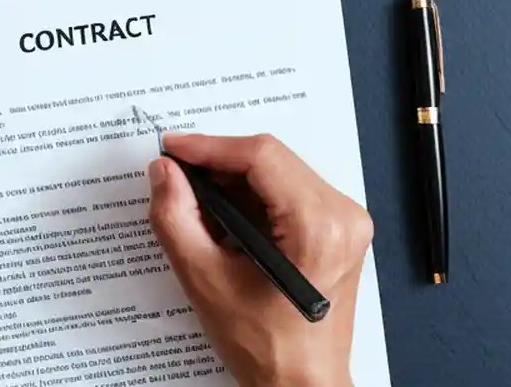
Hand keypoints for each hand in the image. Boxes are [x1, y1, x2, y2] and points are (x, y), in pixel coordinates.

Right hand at [148, 134, 373, 386]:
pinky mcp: (338, 229)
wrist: (301, 383)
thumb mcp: (205, 279)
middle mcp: (343, 216)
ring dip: (234, 180)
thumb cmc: (266, 346)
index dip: (209, 146)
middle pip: (270, 159)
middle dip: (218, 164)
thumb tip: (165, 172)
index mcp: (319, 226)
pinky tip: (225, 220)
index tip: (173, 150)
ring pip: (278, 171)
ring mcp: (345, 222)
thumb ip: (177, 218)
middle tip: (177, 178)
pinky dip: (252, 196)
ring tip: (198, 206)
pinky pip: (289, 190)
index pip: (260, 156)